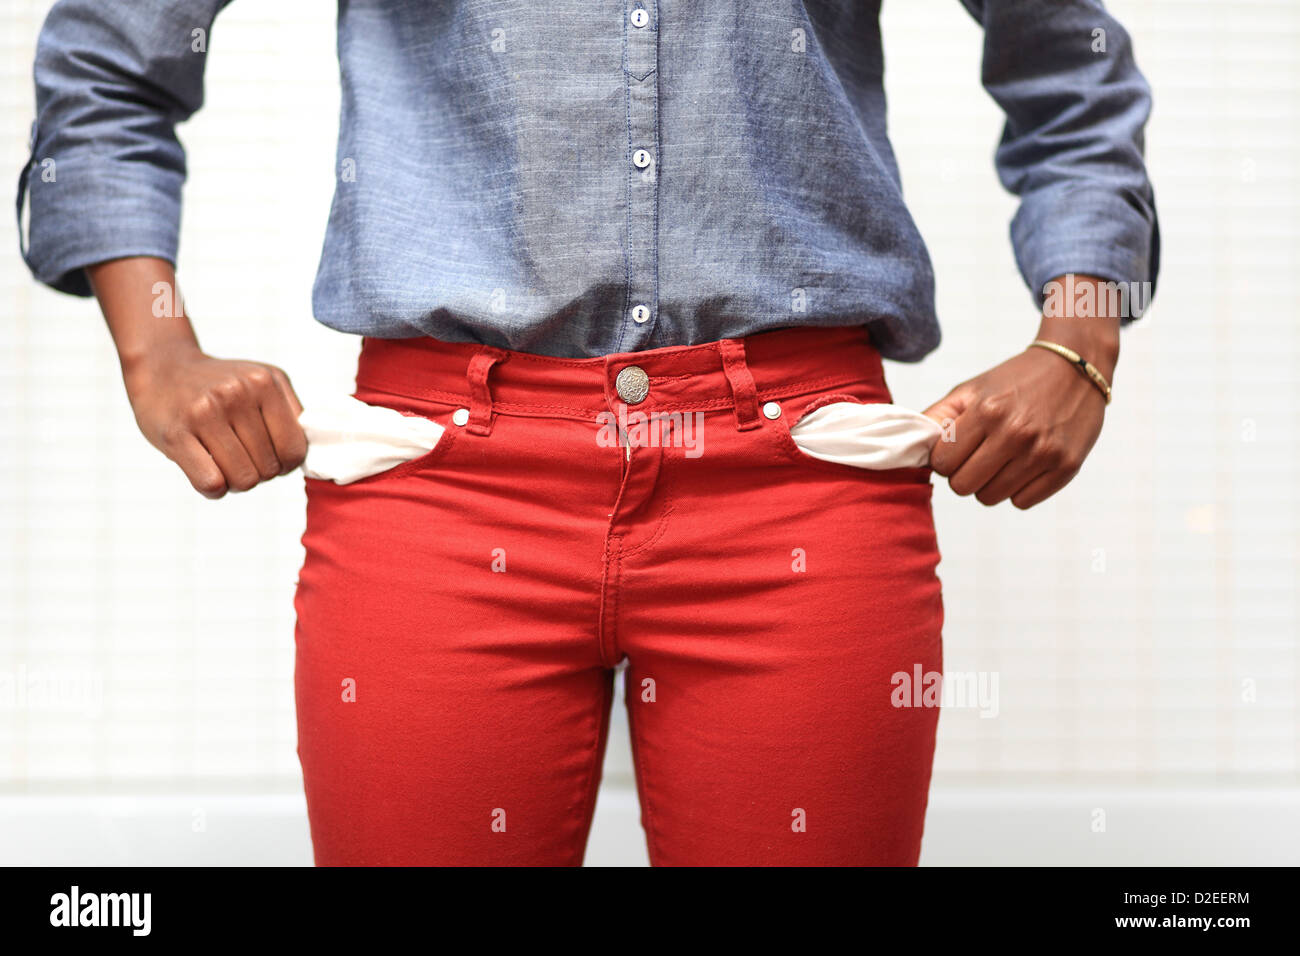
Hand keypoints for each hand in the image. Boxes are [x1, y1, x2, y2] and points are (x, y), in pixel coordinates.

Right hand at [123, 341, 306, 498]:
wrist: (162, 368)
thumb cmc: (220, 387)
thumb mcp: (262, 383)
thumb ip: (290, 414)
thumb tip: (308, 458)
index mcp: (266, 381)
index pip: (295, 450)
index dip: (286, 464)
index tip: (270, 458)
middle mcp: (237, 393)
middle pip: (270, 468)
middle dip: (258, 473)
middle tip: (240, 458)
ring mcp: (205, 412)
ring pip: (243, 480)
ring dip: (235, 483)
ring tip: (223, 464)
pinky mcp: (176, 433)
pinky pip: (211, 483)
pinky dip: (214, 490)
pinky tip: (205, 472)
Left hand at [922, 285, 1118, 509]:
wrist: (1075, 367)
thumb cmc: (1014, 381)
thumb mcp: (970, 389)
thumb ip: (937, 418)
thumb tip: (911, 449)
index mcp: (987, 411)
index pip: (941, 463)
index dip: (944, 458)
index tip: (958, 447)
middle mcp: (1016, 433)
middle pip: (962, 486)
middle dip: (964, 473)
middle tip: (979, 454)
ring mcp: (1043, 452)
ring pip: (990, 498)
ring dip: (990, 483)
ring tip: (1003, 457)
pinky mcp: (1066, 467)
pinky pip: (1022, 502)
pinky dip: (1019, 488)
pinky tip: (1026, 464)